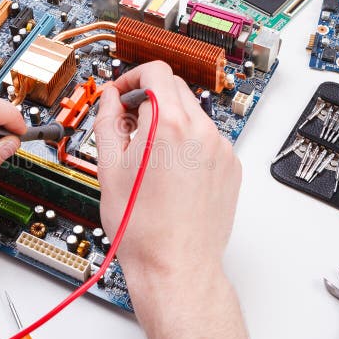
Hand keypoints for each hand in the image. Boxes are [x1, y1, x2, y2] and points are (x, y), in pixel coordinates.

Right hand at [94, 61, 240, 283]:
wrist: (175, 265)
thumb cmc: (142, 228)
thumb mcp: (109, 168)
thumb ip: (107, 122)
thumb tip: (109, 99)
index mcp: (169, 126)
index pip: (155, 72)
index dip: (132, 77)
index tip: (122, 93)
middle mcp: (202, 132)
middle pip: (175, 89)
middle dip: (149, 98)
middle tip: (129, 124)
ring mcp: (221, 150)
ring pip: (192, 115)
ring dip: (170, 121)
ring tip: (149, 156)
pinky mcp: (231, 167)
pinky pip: (207, 139)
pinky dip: (188, 143)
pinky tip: (170, 172)